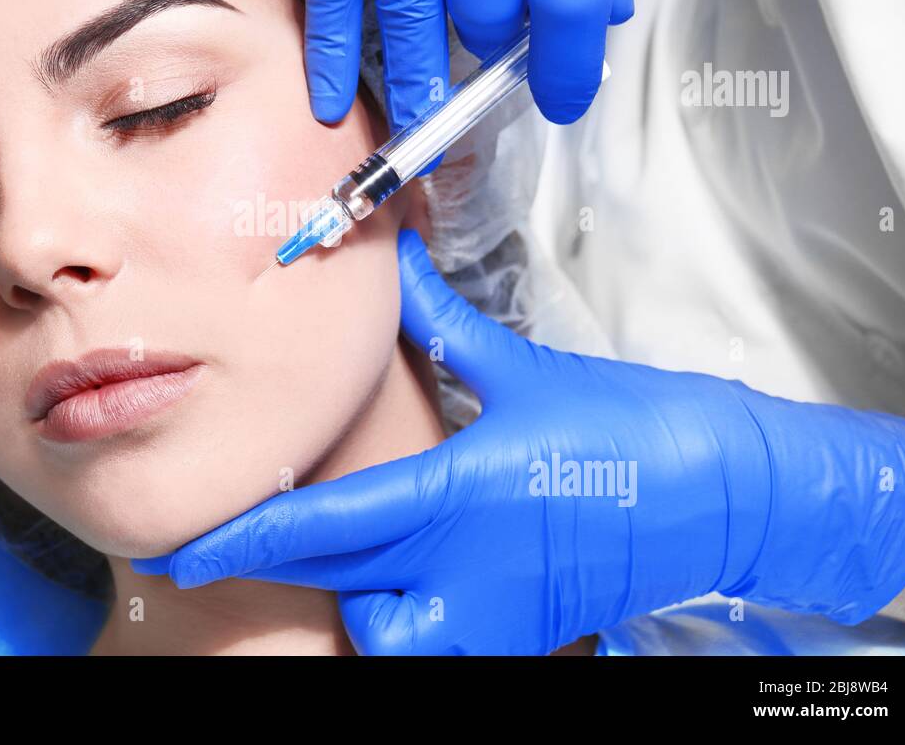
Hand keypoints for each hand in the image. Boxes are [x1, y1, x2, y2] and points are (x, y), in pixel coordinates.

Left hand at [134, 231, 904, 653]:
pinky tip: (397, 578)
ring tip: (322, 554)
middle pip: (332, 578)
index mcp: (457, 492)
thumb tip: (399, 265)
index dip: (245, 538)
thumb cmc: (629, 429)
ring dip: (342, 596)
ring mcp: (490, 609)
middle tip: (206, 551)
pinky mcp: (516, 630)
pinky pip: (430, 638)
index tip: (184, 547)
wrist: (720, 495)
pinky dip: (400, 616)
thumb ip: (443, 326)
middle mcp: (462, 564)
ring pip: (378, 626)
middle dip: (262, 567)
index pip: (324, 525)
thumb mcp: (523, 370)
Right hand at [287, 0, 644, 153]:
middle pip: (488, 15)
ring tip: (423, 120)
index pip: (574, 7)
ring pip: (411, 19)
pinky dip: (334, 52)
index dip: (570, 70)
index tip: (563, 98)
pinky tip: (334, 99)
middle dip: (492, 44)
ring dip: (418, 82)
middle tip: (486, 53)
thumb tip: (600, 13)